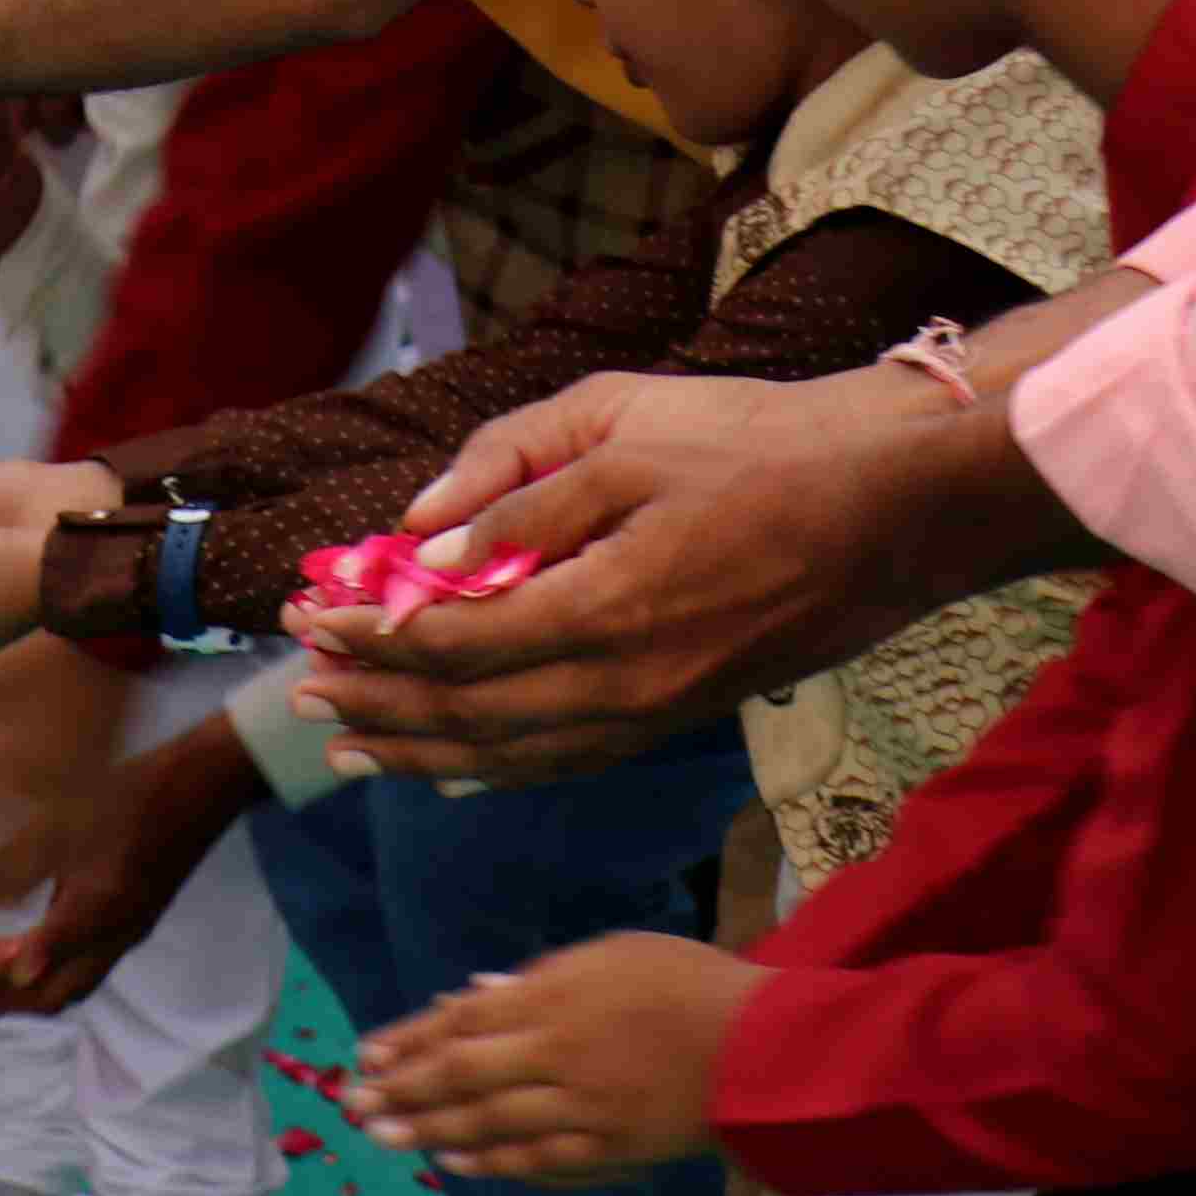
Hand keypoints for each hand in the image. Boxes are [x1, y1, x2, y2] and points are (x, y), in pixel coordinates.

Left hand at [0, 715, 256, 1017]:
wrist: (202, 786)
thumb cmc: (131, 794)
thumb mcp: (63, 821)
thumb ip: (17, 864)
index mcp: (92, 918)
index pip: (23, 971)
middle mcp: (112, 939)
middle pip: (49, 997)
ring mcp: (127, 933)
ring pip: (70, 986)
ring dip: (23, 990)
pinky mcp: (134, 919)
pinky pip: (84, 966)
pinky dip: (47, 968)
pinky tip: (25, 941)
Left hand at [293, 365, 1037, 785]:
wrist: (897, 500)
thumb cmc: (761, 443)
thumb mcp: (624, 427)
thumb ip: (514, 487)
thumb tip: (419, 535)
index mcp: (603, 609)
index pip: (451, 642)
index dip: (367, 634)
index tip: (304, 614)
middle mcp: (625, 684)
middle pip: (468, 713)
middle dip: (374, 699)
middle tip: (298, 685)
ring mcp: (659, 711)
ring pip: (513, 754)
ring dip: (422, 748)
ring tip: (348, 742)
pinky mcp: (684, 711)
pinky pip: (569, 758)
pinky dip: (498, 766)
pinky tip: (457, 767)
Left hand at [340, 931, 751, 1183]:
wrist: (764, 1046)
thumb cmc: (688, 982)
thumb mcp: (611, 954)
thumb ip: (541, 978)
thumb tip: (475, 992)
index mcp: (556, 998)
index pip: (462, 1021)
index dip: (409, 1041)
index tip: (365, 1056)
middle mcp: (559, 1055)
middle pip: (464, 1078)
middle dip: (402, 1093)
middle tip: (352, 1110)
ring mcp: (585, 1109)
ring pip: (493, 1127)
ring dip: (433, 1133)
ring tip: (386, 1138)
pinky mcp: (614, 1149)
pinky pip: (542, 1162)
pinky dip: (495, 1163)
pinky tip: (459, 1163)